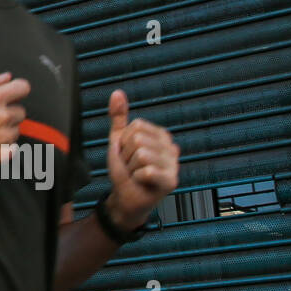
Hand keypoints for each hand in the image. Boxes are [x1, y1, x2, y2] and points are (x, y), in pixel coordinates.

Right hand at [0, 72, 28, 173]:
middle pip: (20, 110)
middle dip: (9, 112)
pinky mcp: (5, 153)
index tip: (12, 93)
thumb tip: (7, 77)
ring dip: (6, 129)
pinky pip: (14, 146)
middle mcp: (2, 116)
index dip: (18, 89)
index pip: (23, 87)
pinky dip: (6, 145)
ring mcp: (5, 136)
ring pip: (16, 129)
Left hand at [106, 89, 178, 230]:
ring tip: (136, 173)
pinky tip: (142, 181)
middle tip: (132, 165)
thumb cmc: (125, 169)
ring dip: (131, 167)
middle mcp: (170, 147)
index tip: (128, 152)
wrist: (126, 197)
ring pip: (141, 154)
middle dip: (127, 155)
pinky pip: (147, 170)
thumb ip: (119, 117)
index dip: (124, 140)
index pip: (136, 126)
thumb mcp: (118, 140)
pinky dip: (137, 177)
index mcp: (160, 135)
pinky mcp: (171, 180)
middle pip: (138, 140)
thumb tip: (117, 93)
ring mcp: (173, 164)